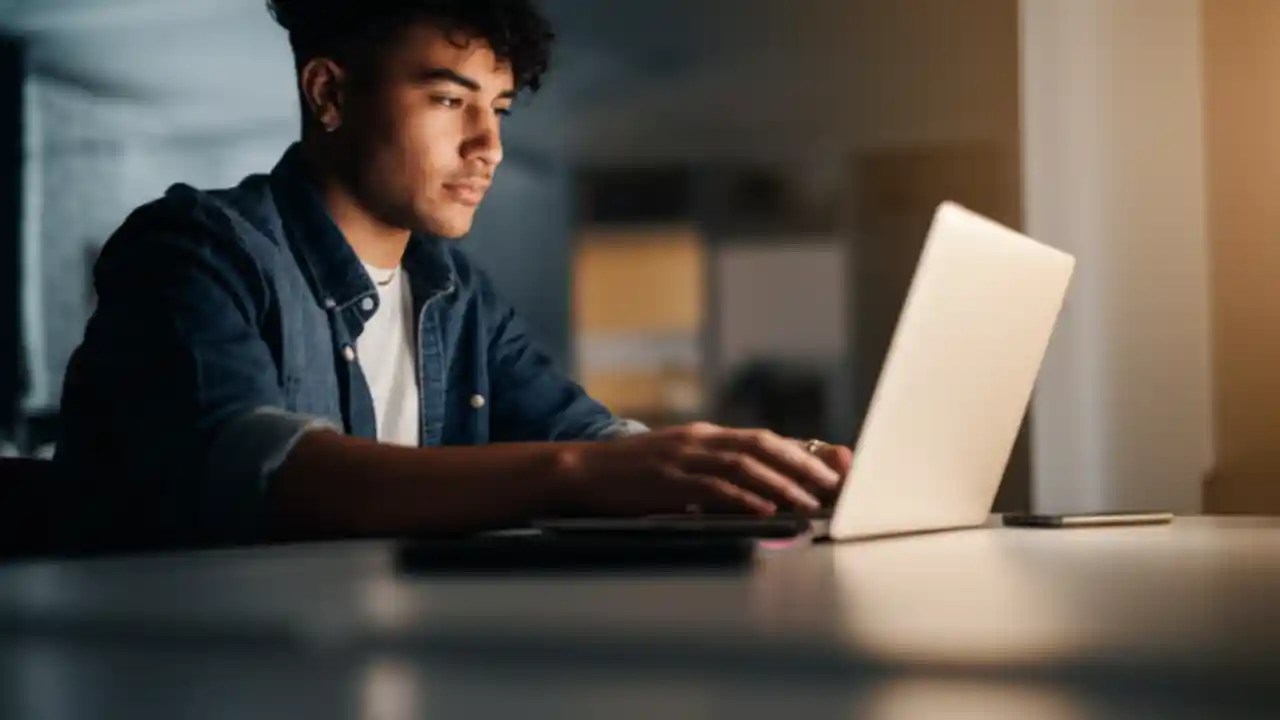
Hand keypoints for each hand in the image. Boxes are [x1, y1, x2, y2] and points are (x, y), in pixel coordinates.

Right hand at [555, 422, 846, 517]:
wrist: (582, 471)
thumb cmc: (631, 476)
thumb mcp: (679, 466)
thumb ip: (715, 473)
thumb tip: (757, 495)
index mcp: (705, 435)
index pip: (764, 438)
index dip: (802, 452)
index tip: (832, 470)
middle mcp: (699, 439)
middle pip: (763, 445)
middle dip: (802, 465)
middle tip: (832, 486)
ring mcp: (683, 456)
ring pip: (744, 464)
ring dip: (780, 484)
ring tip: (807, 503)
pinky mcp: (667, 478)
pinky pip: (713, 486)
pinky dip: (743, 497)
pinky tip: (764, 510)